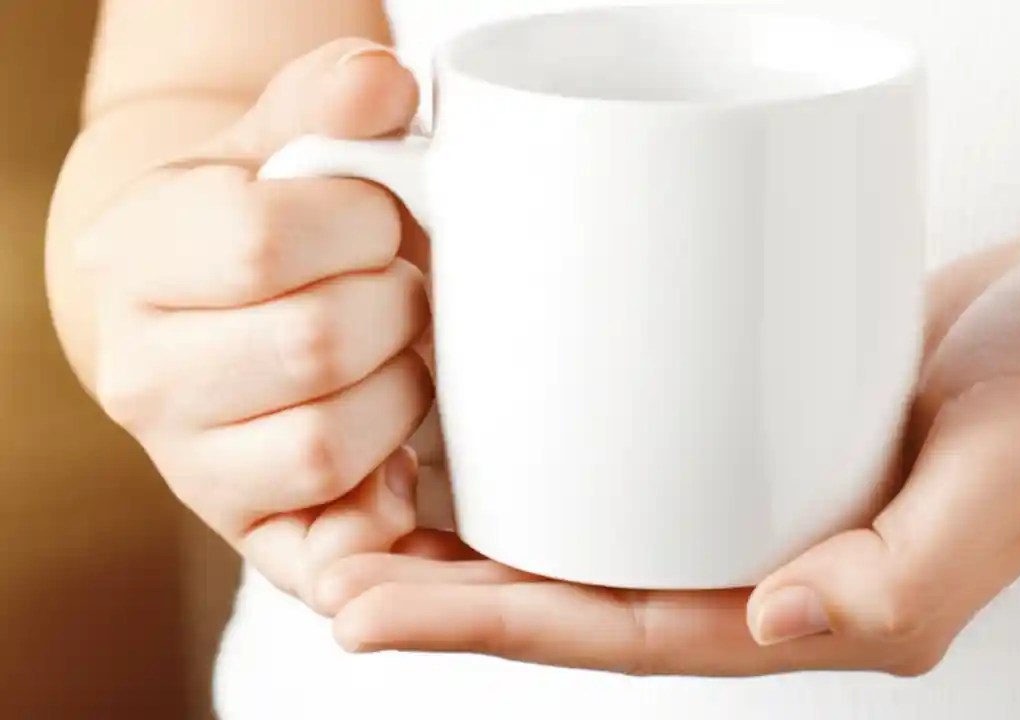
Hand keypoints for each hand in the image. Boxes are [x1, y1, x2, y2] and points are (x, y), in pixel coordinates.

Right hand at [79, 39, 432, 606]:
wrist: (233, 314)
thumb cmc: (274, 221)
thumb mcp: (285, 145)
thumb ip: (331, 102)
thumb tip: (382, 87)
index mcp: (135, 256)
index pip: (260, 240)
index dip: (359, 223)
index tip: (377, 219)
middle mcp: (140, 372)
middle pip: (313, 345)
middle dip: (395, 308)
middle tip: (401, 291)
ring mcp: (189, 464)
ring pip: (328, 445)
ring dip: (402, 393)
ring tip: (400, 358)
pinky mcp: (249, 531)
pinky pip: (322, 552)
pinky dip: (377, 521)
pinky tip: (401, 479)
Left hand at [313, 235, 1019, 675]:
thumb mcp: (1009, 472)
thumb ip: (912, 569)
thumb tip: (778, 621)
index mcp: (818, 603)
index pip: (631, 634)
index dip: (501, 627)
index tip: (378, 609)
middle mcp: (772, 560)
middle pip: (589, 590)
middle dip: (459, 592)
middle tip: (333, 572)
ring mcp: (760, 496)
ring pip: (600, 532)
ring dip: (489, 530)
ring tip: (372, 512)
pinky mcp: (756, 428)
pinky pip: (638, 460)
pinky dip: (557, 460)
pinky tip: (490, 432)